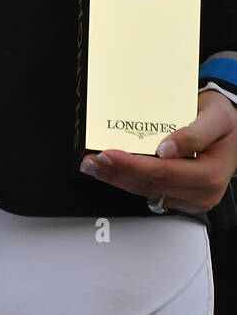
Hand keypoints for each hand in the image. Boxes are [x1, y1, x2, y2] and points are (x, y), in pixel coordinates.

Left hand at [80, 91, 236, 212]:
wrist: (231, 124)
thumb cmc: (224, 119)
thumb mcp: (214, 118)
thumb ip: (194, 133)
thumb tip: (167, 149)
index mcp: (210, 174)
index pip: (164, 172)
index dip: (133, 164)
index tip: (110, 153)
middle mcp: (202, 191)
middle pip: (151, 184)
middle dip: (118, 172)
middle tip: (92, 160)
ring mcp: (191, 197)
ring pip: (147, 191)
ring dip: (118, 179)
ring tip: (94, 166)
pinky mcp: (181, 196)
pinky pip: (151, 191)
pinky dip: (128, 181)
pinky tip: (112, 172)